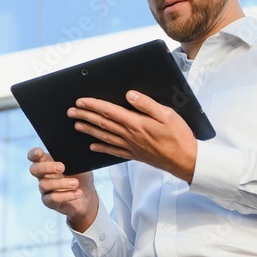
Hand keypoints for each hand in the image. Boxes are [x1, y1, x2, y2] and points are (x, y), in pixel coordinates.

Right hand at [27, 147, 97, 232]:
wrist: (88, 198)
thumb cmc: (82, 178)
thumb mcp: (80, 166)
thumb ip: (72, 159)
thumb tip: (72, 152)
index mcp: (48, 162)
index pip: (34, 156)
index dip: (33, 154)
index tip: (40, 152)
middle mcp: (43, 175)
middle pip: (34, 169)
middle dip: (47, 167)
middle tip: (62, 167)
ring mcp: (45, 189)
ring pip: (44, 184)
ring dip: (61, 183)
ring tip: (76, 183)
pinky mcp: (50, 202)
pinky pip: (52, 198)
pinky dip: (66, 195)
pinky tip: (78, 193)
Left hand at [67, 90, 197, 182]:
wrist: (186, 161)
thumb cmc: (179, 136)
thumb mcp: (167, 115)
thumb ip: (147, 104)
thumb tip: (130, 95)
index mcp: (136, 123)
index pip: (109, 111)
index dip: (93, 105)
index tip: (80, 101)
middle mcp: (130, 135)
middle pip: (102, 123)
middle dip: (85, 116)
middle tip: (70, 111)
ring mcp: (131, 146)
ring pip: (104, 136)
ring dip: (88, 130)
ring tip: (76, 125)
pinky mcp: (134, 155)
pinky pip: (113, 151)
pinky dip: (101, 147)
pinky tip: (92, 146)